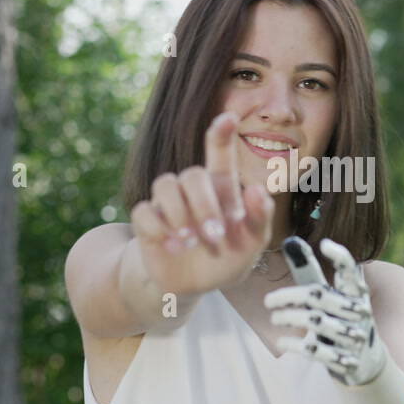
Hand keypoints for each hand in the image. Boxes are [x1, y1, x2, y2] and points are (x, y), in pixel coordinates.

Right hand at [129, 112, 274, 296]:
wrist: (194, 286)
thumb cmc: (228, 256)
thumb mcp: (252, 242)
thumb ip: (260, 217)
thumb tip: (258, 190)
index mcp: (222, 188)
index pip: (220, 153)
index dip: (221, 133)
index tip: (228, 117)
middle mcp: (193, 189)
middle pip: (192, 175)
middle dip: (205, 205)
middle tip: (217, 236)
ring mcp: (168, 203)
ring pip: (165, 185)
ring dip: (180, 214)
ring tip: (192, 241)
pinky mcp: (147, 221)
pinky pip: (144, 211)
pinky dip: (159, 229)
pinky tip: (174, 247)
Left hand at [264, 239, 387, 385]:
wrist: (365, 362)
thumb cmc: (341, 318)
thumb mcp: (331, 294)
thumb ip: (310, 272)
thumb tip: (290, 241)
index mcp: (356, 293)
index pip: (351, 271)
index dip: (341, 257)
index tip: (324, 244)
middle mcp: (356, 311)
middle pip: (320, 295)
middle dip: (290, 296)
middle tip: (267, 301)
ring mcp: (352, 336)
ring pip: (316, 322)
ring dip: (290, 318)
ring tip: (274, 318)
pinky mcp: (343, 359)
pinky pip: (316, 351)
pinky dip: (295, 345)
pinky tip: (281, 342)